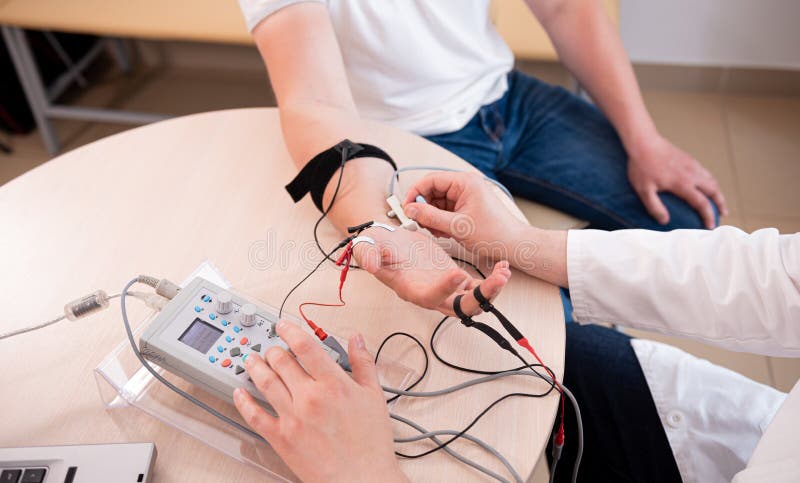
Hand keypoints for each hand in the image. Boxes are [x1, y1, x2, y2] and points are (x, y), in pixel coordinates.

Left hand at [234, 321, 408, 482]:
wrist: (362, 479)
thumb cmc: (371, 443)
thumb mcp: (375, 396)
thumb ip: (363, 363)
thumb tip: (356, 339)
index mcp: (333, 383)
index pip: (304, 346)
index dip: (290, 330)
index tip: (283, 326)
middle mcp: (309, 396)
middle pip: (281, 360)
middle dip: (274, 349)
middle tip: (272, 347)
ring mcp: (291, 417)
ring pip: (265, 382)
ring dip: (255, 366)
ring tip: (251, 360)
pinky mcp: (280, 438)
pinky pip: (254, 415)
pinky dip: (243, 401)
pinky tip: (239, 392)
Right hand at [353, 224, 511, 316]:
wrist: (391, 242)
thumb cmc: (378, 245)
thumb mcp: (369, 246)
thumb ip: (369, 255)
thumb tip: (373, 265)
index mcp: (411, 289)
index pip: (430, 296)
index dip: (444, 289)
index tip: (458, 273)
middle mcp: (431, 295)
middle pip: (459, 308)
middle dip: (481, 297)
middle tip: (499, 279)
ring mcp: (445, 290)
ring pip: (474, 301)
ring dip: (492, 291)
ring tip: (504, 271)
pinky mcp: (456, 281)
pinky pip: (478, 288)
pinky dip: (492, 281)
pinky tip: (502, 266)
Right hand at [402, 172, 524, 254]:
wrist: (513, 244)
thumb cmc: (493, 233)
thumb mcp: (457, 226)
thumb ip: (431, 217)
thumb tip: (410, 210)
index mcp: (465, 182)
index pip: (431, 180)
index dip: (415, 193)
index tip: (406, 208)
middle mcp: (464, 185)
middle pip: (432, 190)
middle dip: (423, 207)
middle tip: (418, 223)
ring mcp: (465, 196)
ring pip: (437, 202)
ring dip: (431, 216)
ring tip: (435, 231)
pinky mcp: (466, 206)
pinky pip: (445, 209)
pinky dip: (439, 220)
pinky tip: (442, 232)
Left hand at [627, 135, 727, 228]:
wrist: (643, 143)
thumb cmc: (642, 167)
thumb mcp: (644, 190)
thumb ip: (654, 207)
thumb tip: (665, 221)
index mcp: (682, 184)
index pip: (702, 203)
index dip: (708, 216)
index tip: (710, 226)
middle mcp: (691, 174)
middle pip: (714, 190)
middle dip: (720, 203)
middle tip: (722, 214)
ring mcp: (692, 165)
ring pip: (711, 180)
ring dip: (717, 192)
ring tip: (718, 201)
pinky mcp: (689, 159)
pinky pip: (705, 172)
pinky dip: (711, 181)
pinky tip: (707, 185)